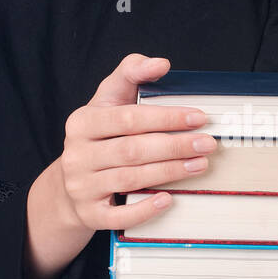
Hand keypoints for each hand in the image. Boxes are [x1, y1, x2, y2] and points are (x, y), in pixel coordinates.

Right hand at [58, 52, 217, 232]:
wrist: (70, 184)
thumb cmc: (100, 135)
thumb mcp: (108, 100)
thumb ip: (131, 74)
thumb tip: (160, 63)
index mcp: (82, 123)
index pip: (128, 118)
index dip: (166, 118)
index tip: (199, 117)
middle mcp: (78, 155)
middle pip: (132, 150)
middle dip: (175, 145)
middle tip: (207, 143)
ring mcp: (81, 186)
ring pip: (130, 179)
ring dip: (169, 171)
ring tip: (200, 164)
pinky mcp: (90, 213)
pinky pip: (119, 215)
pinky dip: (144, 209)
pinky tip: (168, 199)